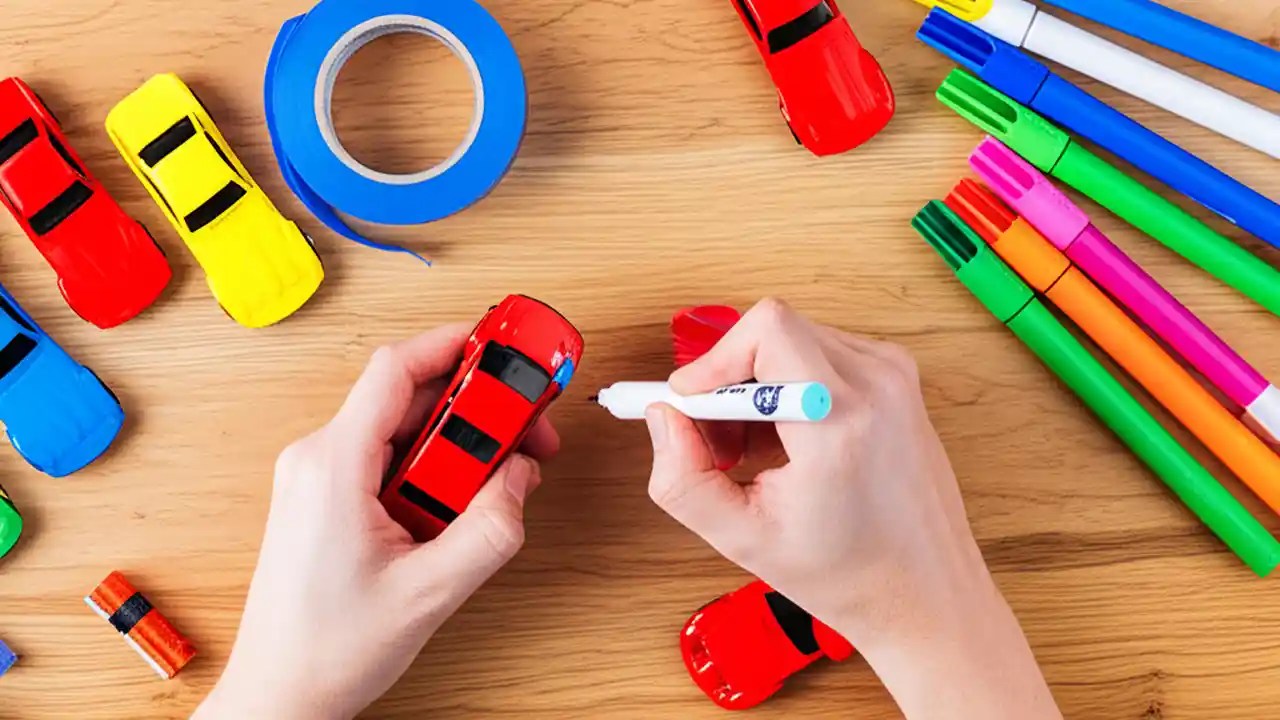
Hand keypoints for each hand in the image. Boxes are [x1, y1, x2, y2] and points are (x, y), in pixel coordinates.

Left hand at [194, 325, 558, 719]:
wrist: (279, 695)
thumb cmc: (323, 649)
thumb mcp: (429, 592)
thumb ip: (489, 529)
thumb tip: (520, 478)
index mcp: (332, 465)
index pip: (397, 368)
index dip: (458, 344)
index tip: (509, 347)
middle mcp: (321, 459)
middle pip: (412, 399)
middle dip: (480, 409)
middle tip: (528, 434)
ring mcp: (323, 479)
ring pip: (408, 432)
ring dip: (462, 448)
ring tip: (497, 485)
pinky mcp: (332, 499)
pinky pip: (394, 461)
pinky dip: (437, 473)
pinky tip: (460, 508)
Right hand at [645, 299, 1060, 718]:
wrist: (927, 595)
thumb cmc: (848, 574)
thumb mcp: (743, 539)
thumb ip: (683, 478)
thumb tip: (661, 415)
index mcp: (840, 421)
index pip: (768, 329)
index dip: (713, 360)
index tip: (688, 401)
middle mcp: (877, 384)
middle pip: (774, 329)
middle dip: (728, 377)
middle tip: (715, 438)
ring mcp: (895, 376)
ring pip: (795, 339)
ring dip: (758, 383)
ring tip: (753, 449)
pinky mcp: (899, 378)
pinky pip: (823, 352)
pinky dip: (790, 386)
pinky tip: (787, 441)